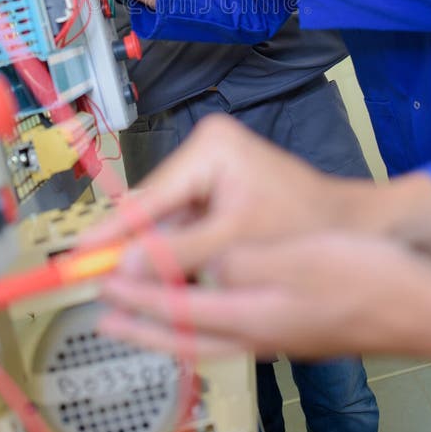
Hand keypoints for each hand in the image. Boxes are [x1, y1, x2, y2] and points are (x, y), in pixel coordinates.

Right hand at [84, 114, 366, 274]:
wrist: (353, 224)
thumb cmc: (303, 227)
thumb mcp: (234, 245)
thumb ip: (176, 256)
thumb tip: (121, 268)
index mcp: (211, 149)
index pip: (149, 197)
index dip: (112, 232)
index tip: (77, 256)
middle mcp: (208, 146)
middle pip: (156, 206)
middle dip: (136, 246)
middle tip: (98, 280)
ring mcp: (214, 162)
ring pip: (170, 217)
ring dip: (158, 251)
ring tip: (128, 285)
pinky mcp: (221, 179)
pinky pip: (188, 218)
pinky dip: (181, 247)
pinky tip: (168, 274)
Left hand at [98, 232, 430, 360]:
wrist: (414, 301)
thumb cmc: (359, 274)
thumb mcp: (295, 259)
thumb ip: (235, 265)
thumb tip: (192, 268)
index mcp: (251, 317)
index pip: (176, 308)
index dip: (135, 295)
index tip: (101, 283)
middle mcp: (254, 335)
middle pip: (182, 337)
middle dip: (140, 326)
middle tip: (104, 315)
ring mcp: (271, 336)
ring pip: (201, 335)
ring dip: (164, 322)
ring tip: (136, 310)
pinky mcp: (285, 327)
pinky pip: (224, 327)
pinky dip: (197, 318)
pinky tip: (199, 300)